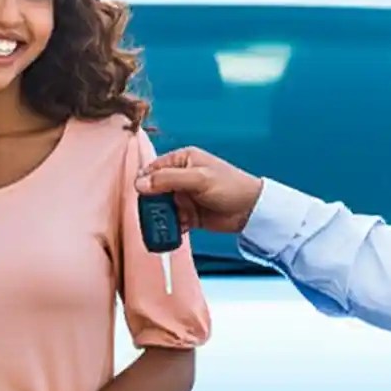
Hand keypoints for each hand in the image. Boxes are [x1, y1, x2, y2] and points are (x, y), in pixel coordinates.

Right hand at [135, 146, 263, 233]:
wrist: (251, 210)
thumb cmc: (230, 187)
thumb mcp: (198, 179)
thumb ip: (168, 180)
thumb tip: (140, 184)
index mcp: (183, 160)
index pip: (155, 168)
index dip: (145, 180)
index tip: (139, 194)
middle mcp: (181, 177)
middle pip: (155, 189)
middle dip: (151, 202)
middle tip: (150, 212)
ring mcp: (185, 196)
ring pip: (162, 206)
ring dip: (160, 216)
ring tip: (161, 224)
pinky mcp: (189, 214)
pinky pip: (172, 220)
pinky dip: (170, 226)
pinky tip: (172, 230)